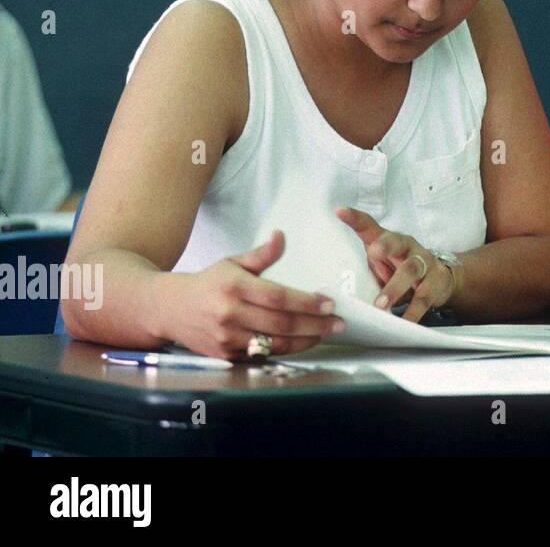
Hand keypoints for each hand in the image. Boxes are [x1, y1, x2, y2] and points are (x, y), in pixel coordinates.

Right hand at [168, 230, 342, 359]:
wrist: (168, 308)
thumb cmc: (208, 283)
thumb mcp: (233, 263)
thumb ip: (261, 254)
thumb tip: (281, 236)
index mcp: (235, 286)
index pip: (278, 297)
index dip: (307, 302)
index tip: (329, 304)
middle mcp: (229, 313)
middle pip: (281, 323)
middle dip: (315, 325)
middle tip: (338, 323)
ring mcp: (226, 337)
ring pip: (274, 343)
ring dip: (304, 341)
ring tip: (324, 334)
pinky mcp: (224, 354)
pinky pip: (260, 355)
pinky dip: (283, 350)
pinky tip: (300, 343)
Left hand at [336, 206, 455, 321]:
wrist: (440, 279)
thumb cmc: (401, 270)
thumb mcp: (381, 264)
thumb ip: (362, 270)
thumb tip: (334, 289)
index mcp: (389, 240)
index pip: (370, 226)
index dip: (356, 219)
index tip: (340, 212)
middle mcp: (407, 247)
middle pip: (396, 243)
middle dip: (385, 247)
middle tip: (373, 253)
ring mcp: (424, 262)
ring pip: (411, 270)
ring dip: (395, 287)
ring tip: (381, 304)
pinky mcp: (436, 281)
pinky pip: (424, 296)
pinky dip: (413, 311)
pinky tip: (404, 321)